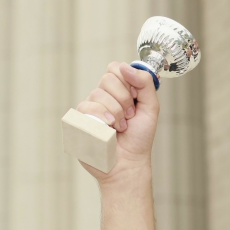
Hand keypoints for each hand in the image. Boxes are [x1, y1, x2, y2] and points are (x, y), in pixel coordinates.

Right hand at [75, 62, 159, 180]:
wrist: (128, 162)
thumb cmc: (140, 137)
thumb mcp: (151, 107)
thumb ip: (144, 83)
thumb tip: (126, 67)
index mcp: (119, 91)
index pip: (115, 68)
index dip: (127, 81)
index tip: (136, 98)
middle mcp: (102, 97)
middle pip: (107, 78)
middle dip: (124, 98)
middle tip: (130, 116)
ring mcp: (89, 108)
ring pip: (98, 93)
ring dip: (116, 112)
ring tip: (120, 127)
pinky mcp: (79, 120)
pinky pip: (86, 107)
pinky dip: (102, 117)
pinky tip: (109, 130)